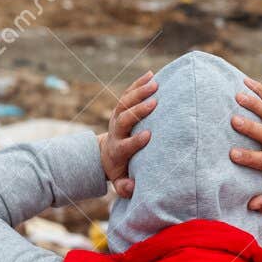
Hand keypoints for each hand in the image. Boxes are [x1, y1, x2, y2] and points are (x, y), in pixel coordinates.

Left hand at [97, 71, 156, 197]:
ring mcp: (116, 118)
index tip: (148, 135)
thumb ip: (124, 187)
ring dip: (139, 92)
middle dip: (137, 111)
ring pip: (124, 102)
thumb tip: (131, 187)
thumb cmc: (120, 169)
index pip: (125, 145)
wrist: (106, 154)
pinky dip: (138, 84)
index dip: (135, 141)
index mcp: (117, 151)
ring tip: (155, 83)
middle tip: (154, 103)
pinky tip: (152, 74)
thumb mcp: (120, 181)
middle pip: (123, 119)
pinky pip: (128, 93)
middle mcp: (116, 132)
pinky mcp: (120, 108)